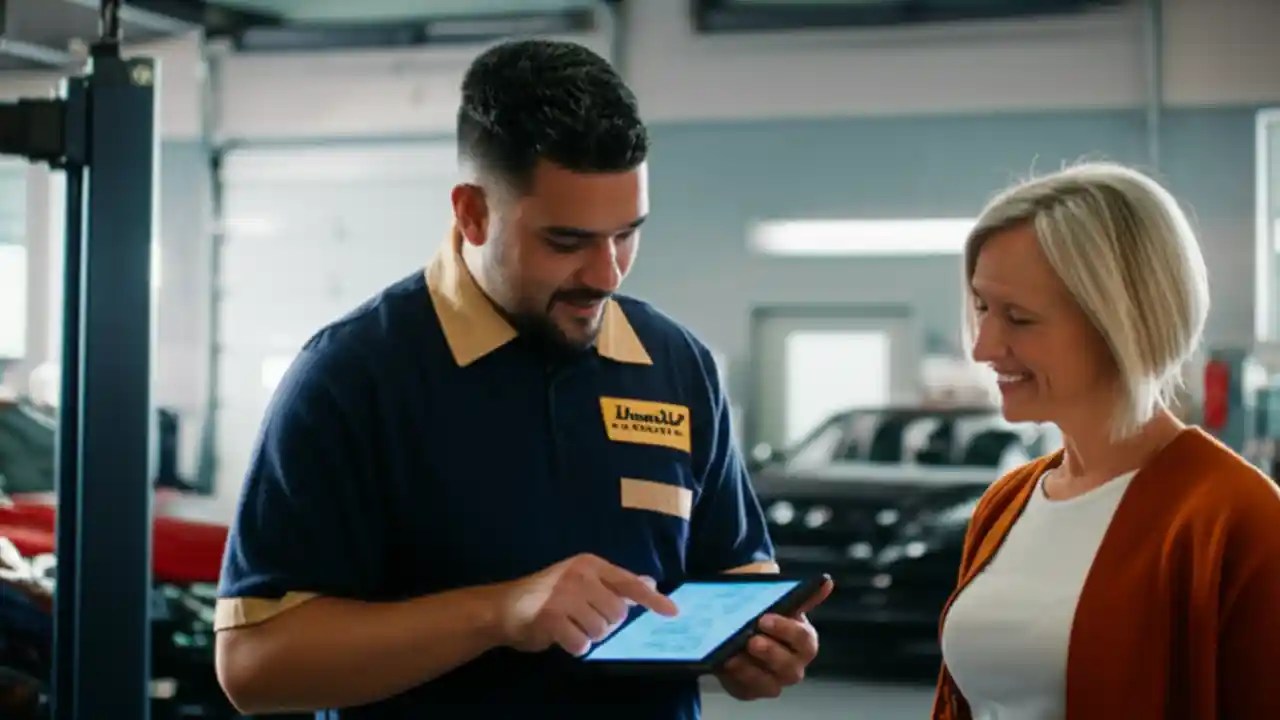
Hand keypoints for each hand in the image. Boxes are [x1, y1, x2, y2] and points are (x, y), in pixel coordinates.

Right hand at [493, 553, 678, 657]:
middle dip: (605, 624)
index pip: (628, 582)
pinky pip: (581, 643)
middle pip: (617, 614)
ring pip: (601, 631)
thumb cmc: (548, 595)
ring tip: (569, 625)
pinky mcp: (552, 617)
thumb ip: (615, 584)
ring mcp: (565, 595)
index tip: (673, 611)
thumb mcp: (584, 582)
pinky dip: (575, 646)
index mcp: (590, 565)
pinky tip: (561, 636)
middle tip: (583, 619)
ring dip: (588, 635)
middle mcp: (580, 576)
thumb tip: (650, 582)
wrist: (504, 607)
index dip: (653, 599)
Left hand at [715, 575, 833, 700]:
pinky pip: (747, 690)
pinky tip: (725, 665)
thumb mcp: (778, 600)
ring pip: (769, 685)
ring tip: (733, 656)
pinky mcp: (752, 690)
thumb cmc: (763, 614)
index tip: (764, 618)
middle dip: (770, 653)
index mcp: (804, 641)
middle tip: (751, 640)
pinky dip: (736, 679)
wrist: (737, 628)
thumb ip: (801, 595)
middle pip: (789, 667)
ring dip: (751, 671)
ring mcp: (774, 681)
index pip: (803, 639)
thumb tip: (827, 581)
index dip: (785, 630)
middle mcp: (794, 665)